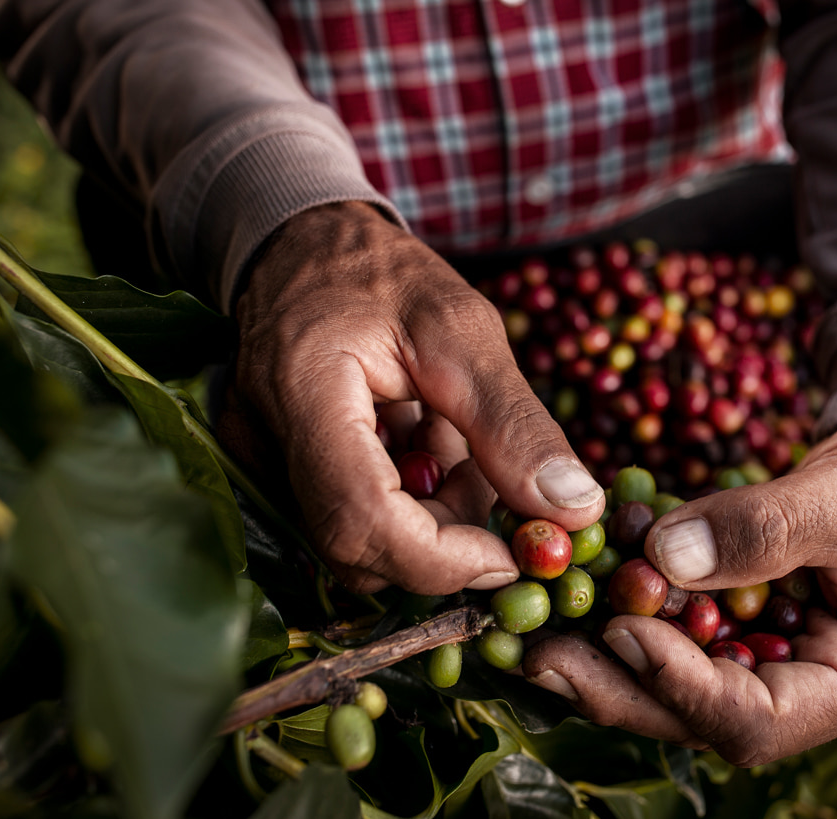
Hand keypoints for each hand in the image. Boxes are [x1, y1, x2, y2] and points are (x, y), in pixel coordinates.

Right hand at [216, 202, 603, 594]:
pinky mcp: (276, 469)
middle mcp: (263, 440)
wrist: (303, 243)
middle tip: (490, 477)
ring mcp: (261, 459)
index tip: (513, 552)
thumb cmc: (382, 272)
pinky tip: (423, 439)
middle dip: (445, 536)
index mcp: (304, 392)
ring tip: (455, 438)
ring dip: (431, 513)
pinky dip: (407, 496)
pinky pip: (350, 513)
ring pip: (359, 539)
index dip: (446, 557)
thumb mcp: (462, 328)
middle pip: (359, 545)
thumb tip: (575, 509)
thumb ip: (513, 424)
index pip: (363, 518)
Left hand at [523, 412, 836, 764]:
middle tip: (534, 651)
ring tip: (534, 615)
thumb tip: (665, 558)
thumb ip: (771, 528)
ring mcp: (770, 652)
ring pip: (675, 672)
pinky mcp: (740, 616)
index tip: (622, 632)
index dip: (683, 686)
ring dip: (605, 645)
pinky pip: (676, 621)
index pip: (756, 718)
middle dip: (615, 683)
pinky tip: (583, 569)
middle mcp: (806, 685)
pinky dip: (630, 598)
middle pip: (697, 711)